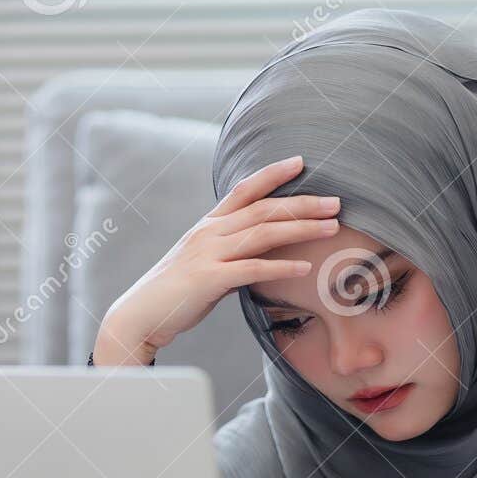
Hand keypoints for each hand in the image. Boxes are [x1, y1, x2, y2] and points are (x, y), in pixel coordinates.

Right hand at [92, 154, 339, 363]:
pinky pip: (252, 269)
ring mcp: (209, 253)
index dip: (273, 173)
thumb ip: (232, 256)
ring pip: (263, 234)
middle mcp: (210, 232)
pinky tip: (304, 267)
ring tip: (331, 228)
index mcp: (209, 225)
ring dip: (301, 229)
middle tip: (337, 202)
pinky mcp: (209, 279)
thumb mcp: (205, 265)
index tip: (301, 162)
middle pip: (263, 209)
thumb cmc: (175, 293)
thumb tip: (261, 259)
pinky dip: (280, 266)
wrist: (139, 315)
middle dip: (303, 204)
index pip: (245, 189)